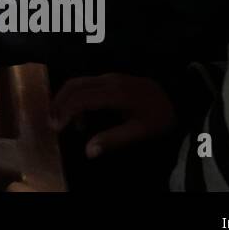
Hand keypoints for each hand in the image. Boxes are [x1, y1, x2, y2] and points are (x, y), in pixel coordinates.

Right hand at [50, 74, 176, 158]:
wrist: (177, 97)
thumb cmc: (159, 116)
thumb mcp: (140, 132)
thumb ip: (113, 140)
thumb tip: (88, 152)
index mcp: (114, 93)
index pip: (81, 98)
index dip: (65, 111)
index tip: (55, 128)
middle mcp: (108, 80)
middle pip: (74, 85)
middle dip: (58, 103)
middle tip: (51, 123)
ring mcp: (108, 77)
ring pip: (77, 82)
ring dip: (64, 98)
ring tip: (61, 121)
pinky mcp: (110, 78)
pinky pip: (85, 83)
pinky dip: (75, 97)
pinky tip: (80, 116)